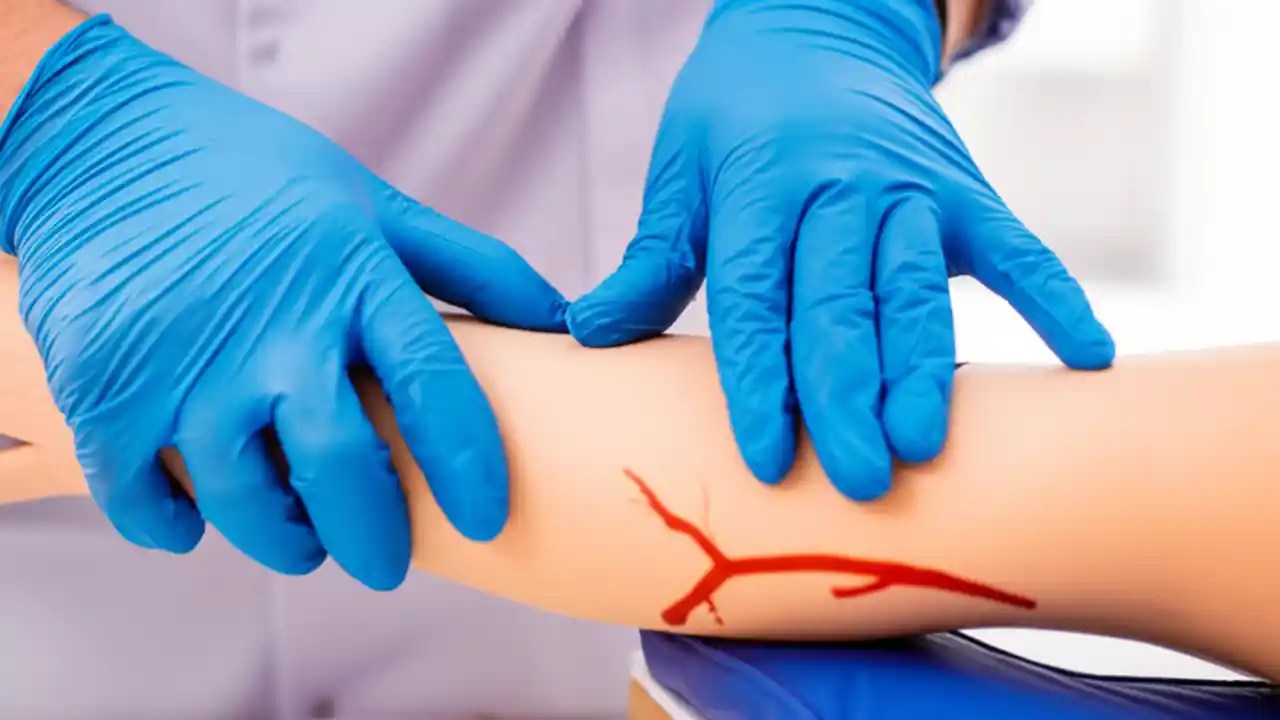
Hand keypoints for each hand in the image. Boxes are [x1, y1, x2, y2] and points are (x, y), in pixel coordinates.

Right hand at [0, 17, 566, 589]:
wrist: (101, 138)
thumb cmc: (255, 176)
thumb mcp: (369, 203)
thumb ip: (467, 264)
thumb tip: (561, 316)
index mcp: (351, 276)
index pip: (433, 385)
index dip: (468, 464)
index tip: (488, 519)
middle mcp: (272, 327)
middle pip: (340, 464)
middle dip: (373, 536)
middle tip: (387, 566)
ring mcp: (185, 362)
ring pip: (244, 498)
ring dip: (283, 539)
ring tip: (302, 542)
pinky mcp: (106, 388)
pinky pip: (144, 496)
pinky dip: (175, 524)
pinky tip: (197, 521)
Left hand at [567, 0, 1112, 499]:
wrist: (817, 26)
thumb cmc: (735, 114)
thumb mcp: (681, 171)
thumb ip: (651, 258)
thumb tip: (590, 334)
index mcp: (761, 186)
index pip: (758, 296)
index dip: (760, 378)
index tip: (765, 455)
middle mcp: (839, 188)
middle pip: (840, 303)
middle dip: (845, 393)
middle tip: (854, 476)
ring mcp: (910, 188)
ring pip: (916, 289)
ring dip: (922, 367)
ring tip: (925, 442)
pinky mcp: (964, 192)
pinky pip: (1015, 247)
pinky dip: (1052, 296)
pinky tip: (1085, 355)